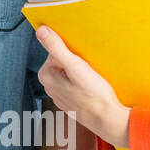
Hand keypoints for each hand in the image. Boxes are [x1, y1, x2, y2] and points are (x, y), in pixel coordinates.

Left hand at [35, 26, 130, 147]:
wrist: (109, 120)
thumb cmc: (93, 94)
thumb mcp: (74, 65)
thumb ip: (56, 47)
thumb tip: (40, 30)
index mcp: (45, 76)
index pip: (55, 52)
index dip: (71, 52)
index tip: (81, 59)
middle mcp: (49, 87)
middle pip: (62, 63)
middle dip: (75, 62)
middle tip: (89, 69)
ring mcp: (61, 96)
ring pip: (70, 75)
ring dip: (81, 73)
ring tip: (92, 79)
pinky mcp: (73, 103)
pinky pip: (76, 86)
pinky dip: (84, 84)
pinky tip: (93, 88)